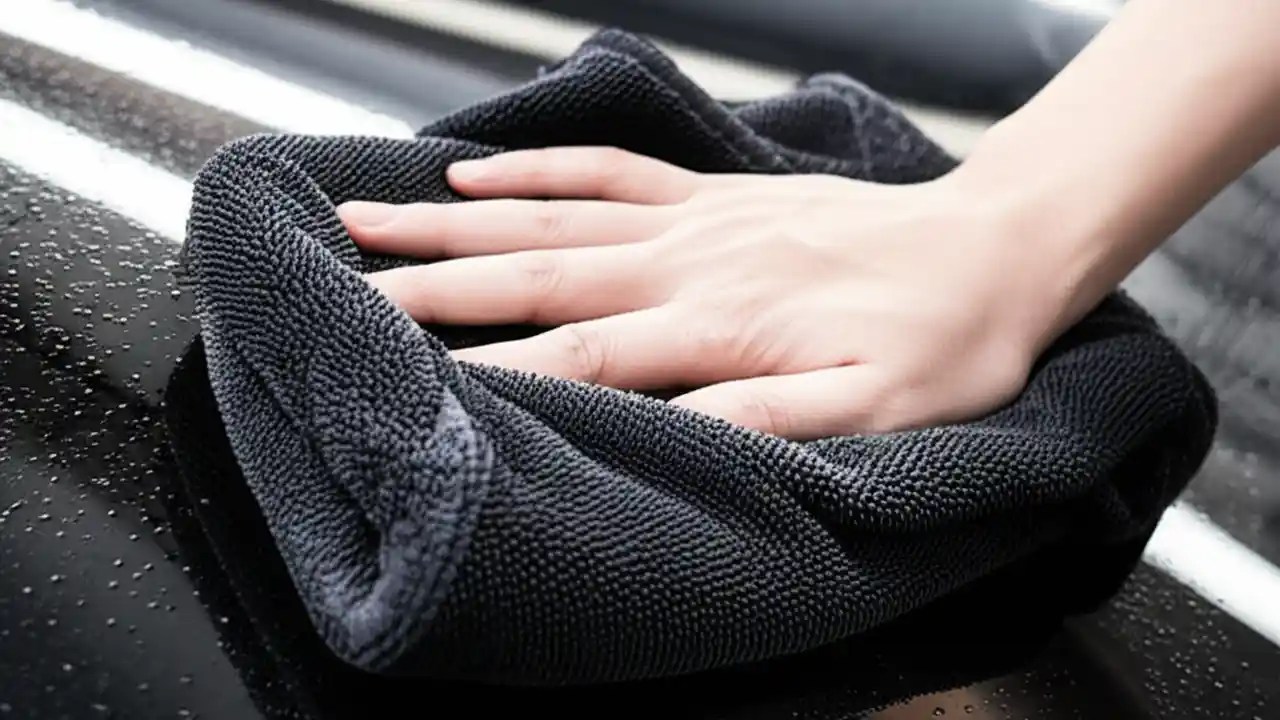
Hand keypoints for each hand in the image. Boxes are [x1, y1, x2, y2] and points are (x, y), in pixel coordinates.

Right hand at [337, 147, 1065, 439]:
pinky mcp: (708, 194)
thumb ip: (766, 419)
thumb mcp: (878, 412)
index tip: (408, 385)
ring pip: (551, 214)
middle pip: (536, 273)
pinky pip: (607, 169)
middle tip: (345, 288)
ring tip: (369, 219)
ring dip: (454, 221)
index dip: (491, 373)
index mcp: (719, 325)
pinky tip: (475, 168)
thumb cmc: (942, 341)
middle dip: (433, 286)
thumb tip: (669, 431)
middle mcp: (687, 262)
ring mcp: (692, 219)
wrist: (993, 247)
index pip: (579, 356)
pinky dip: (536, 165)